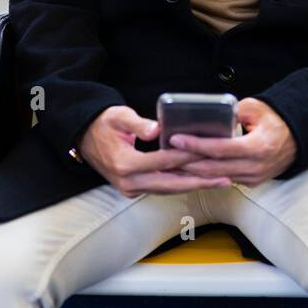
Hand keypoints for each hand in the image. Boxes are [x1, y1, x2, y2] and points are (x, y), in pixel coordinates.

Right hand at [78, 105, 233, 198]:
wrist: (83, 137)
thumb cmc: (103, 124)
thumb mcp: (118, 116)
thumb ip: (138, 123)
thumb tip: (157, 129)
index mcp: (125, 164)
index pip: (164, 161)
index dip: (188, 158)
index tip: (208, 155)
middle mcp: (128, 182)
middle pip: (171, 184)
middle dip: (199, 181)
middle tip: (224, 178)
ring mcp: (130, 189)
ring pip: (167, 190)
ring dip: (193, 186)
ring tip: (218, 181)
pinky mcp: (133, 190)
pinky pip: (161, 189)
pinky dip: (180, 185)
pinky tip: (198, 180)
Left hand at [168, 97, 296, 185]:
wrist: (297, 139)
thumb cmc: (275, 120)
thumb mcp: (256, 108)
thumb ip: (233, 112)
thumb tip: (209, 116)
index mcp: (259, 147)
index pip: (221, 148)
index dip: (196, 144)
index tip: (176, 138)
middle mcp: (256, 167)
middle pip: (214, 168)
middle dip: (186, 161)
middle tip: (164, 153)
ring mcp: (254, 178)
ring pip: (216, 177)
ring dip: (192, 171)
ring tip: (170, 162)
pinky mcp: (251, 183)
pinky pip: (223, 180)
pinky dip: (205, 174)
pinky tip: (187, 169)